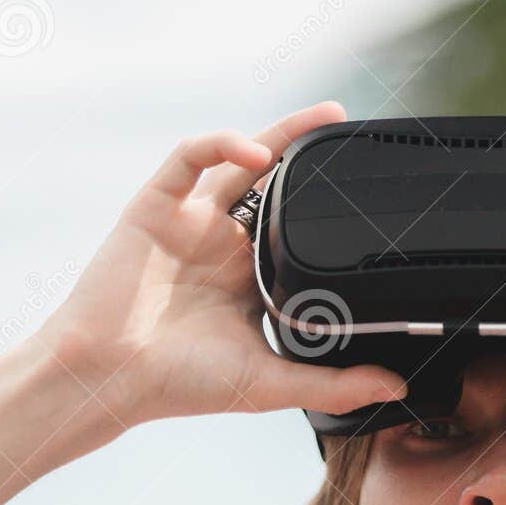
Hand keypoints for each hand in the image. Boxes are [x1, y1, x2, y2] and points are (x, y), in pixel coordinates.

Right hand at [37, 102, 408, 426]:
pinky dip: (222, 145)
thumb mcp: (269, 384)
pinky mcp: (154, 207)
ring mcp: (187, 222)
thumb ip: (332, 383)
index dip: (326, 205)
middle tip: (349, 126)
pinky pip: (189, 157)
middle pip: (271, 183)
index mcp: (245, 280)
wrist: (109, 377)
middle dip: (307, 151)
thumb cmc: (179, 384)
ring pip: (235, 159)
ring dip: (278, 134)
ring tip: (322, 118)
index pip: (294, 228)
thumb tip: (396, 386)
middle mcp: (218, 244)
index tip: (371, 192)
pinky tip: (254, 154)